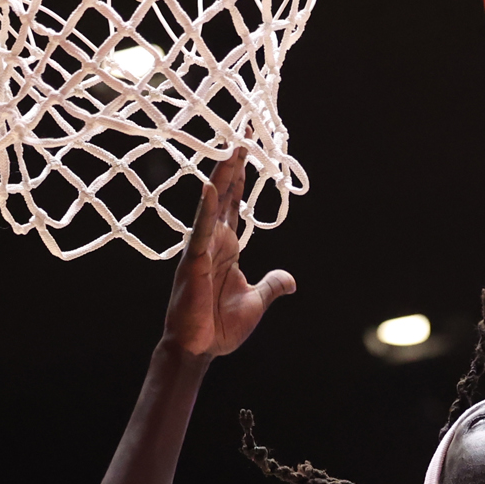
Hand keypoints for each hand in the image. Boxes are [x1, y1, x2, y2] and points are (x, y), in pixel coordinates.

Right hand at [164, 152, 296, 357]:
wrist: (200, 349)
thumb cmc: (219, 327)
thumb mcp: (256, 302)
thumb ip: (272, 286)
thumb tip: (291, 280)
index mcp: (227, 248)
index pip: (234, 204)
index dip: (240, 178)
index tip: (247, 150)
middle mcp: (212, 242)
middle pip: (223, 196)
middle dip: (232, 166)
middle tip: (241, 134)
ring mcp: (201, 250)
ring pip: (212, 206)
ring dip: (221, 177)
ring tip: (229, 148)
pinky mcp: (193, 262)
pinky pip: (200, 232)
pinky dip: (206, 210)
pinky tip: (210, 187)